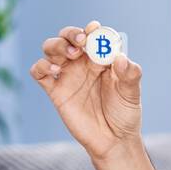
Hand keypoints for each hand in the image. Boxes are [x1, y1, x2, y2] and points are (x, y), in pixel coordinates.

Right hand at [30, 21, 142, 160]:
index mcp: (100, 59)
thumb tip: (121, 58)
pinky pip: (39, 72)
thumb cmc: (124, 114)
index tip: (94, 29)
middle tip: (81, 41)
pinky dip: (41, 65)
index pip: (92, 36)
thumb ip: (130, 75)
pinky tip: (55, 70)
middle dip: (71, 33)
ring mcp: (67, 76)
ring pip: (51, 48)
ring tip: (70, 55)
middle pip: (67, 37)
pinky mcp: (55, 91)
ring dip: (57, 45)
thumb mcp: (132, 94)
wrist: (112, 141)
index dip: (92, 29)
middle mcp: (81, 64)